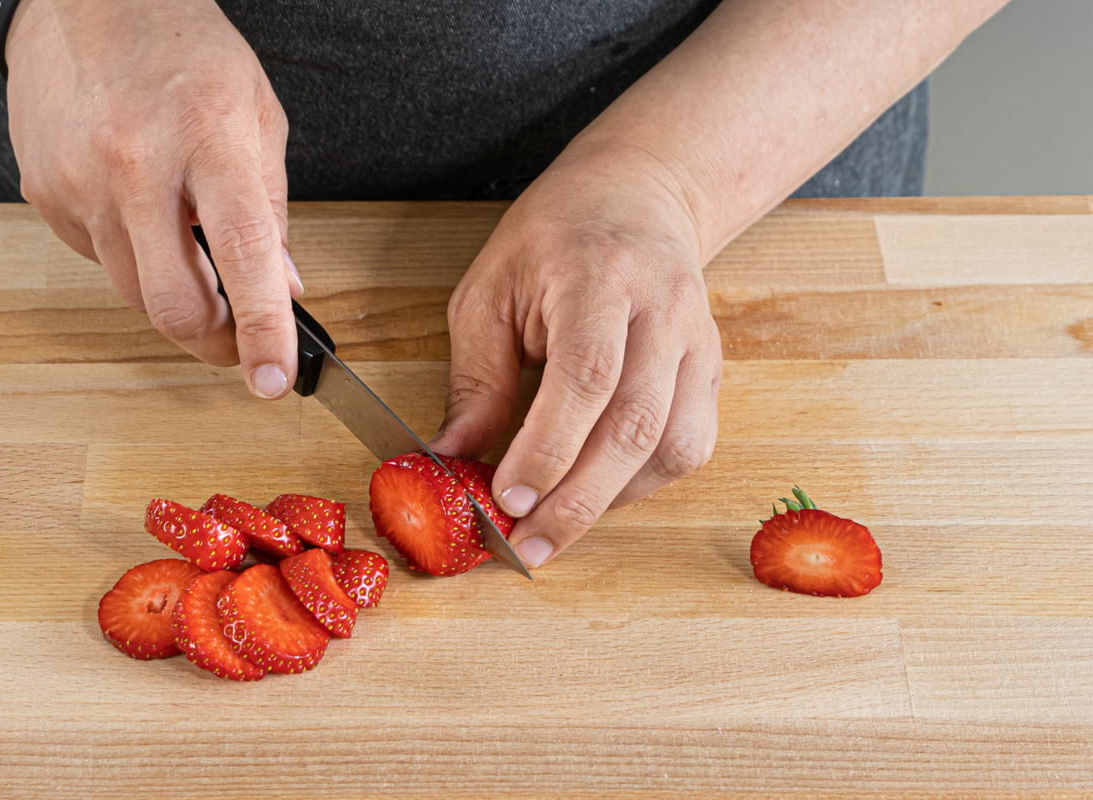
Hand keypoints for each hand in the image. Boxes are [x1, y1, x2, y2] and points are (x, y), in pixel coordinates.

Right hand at [5, 0, 299, 397]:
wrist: (90, 0)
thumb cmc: (185, 50)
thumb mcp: (258, 117)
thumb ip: (273, 210)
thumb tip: (283, 287)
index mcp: (209, 142)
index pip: (245, 258)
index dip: (265, 331)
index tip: (274, 379)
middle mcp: (136, 166)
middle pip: (174, 304)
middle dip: (217, 343)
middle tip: (242, 345)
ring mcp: (81, 184)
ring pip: (134, 293)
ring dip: (176, 300)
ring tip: (195, 260)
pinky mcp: (45, 195)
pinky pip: (99, 261)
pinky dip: (134, 258)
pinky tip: (143, 216)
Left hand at [431, 144, 721, 568]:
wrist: (637, 195)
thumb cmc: (554, 237)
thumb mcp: (490, 290)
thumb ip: (477, 377)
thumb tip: (454, 456)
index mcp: (599, 276)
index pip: (585, 376)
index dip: (548, 447)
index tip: (507, 497)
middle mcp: (662, 309)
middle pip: (635, 423)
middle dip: (578, 499)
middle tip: (529, 544)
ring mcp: (698, 340)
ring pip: (675, 442)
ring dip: (614, 499)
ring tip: (559, 523)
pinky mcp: (713, 367)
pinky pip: (693, 443)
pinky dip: (646, 483)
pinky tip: (602, 491)